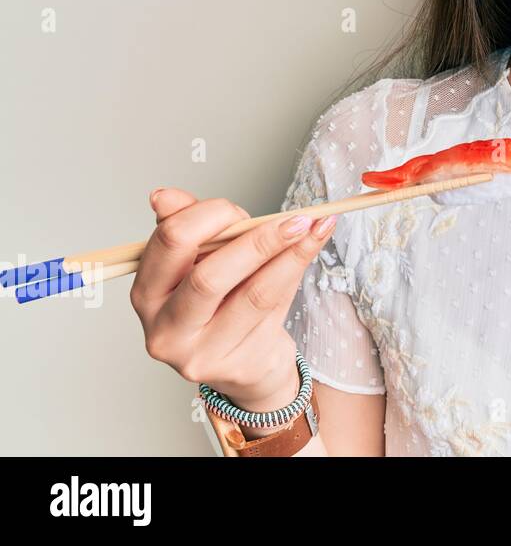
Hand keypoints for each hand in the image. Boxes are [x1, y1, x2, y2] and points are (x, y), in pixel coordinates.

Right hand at [130, 188, 336, 411]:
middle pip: (209, 277)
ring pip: (253, 294)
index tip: (239, 209)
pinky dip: (295, 272)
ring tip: (313, 228)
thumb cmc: (222, 301)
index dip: (209, 217)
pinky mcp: (237, 365)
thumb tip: (165, 196)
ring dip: (289, 254)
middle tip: (294, 220)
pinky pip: (274, 310)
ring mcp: (200, 354)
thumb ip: (191, 226)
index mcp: (147, 293)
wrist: (244, 360)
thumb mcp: (202, 261)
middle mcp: (165, 329)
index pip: (171, 242)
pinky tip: (312, 247)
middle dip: (257, 241)